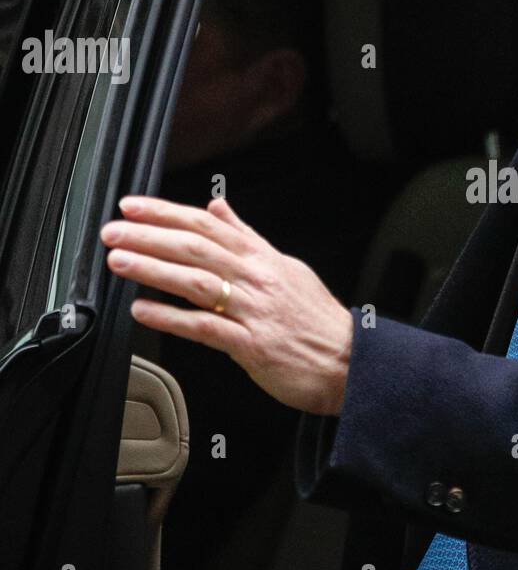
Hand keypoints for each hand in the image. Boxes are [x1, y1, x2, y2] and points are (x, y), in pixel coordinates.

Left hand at [100, 195, 351, 415]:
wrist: (350, 362)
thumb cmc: (318, 320)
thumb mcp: (286, 267)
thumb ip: (248, 237)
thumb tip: (219, 207)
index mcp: (263, 259)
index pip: (208, 225)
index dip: (167, 213)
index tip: (134, 207)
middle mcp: (257, 279)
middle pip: (197, 248)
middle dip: (150, 236)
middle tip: (114, 231)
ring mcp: (254, 311)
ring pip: (197, 282)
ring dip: (153, 270)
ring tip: (120, 262)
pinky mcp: (252, 345)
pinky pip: (205, 327)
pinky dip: (172, 318)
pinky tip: (144, 311)